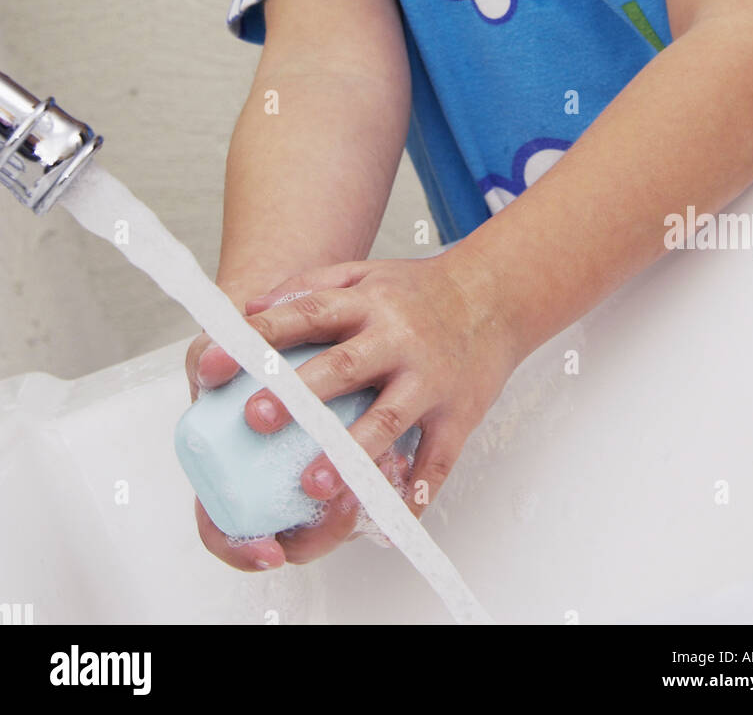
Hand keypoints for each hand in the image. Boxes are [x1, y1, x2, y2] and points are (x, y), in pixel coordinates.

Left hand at [189, 250, 519, 567]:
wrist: (495, 296)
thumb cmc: (417, 291)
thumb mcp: (362, 274)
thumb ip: (307, 289)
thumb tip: (249, 312)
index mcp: (366, 304)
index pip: (305, 317)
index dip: (260, 339)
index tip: (213, 365)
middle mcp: (397, 340)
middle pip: (342, 368)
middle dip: (298, 395)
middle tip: (254, 419)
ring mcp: (429, 380)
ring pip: (387, 421)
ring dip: (348, 454)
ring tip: (311, 485)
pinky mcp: (458, 415)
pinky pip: (435, 462)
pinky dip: (411, 496)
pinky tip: (383, 522)